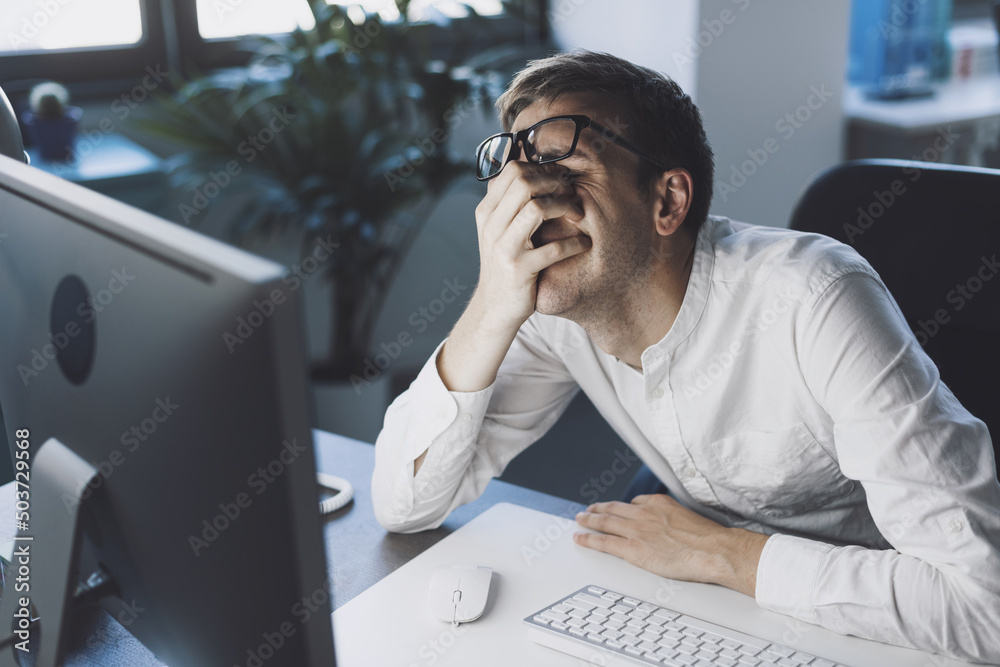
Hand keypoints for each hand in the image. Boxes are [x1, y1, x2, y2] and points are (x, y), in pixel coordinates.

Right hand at [471, 160, 589, 329]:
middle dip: (555, 183)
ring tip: (578, 214)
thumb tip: (535, 172)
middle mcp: (491, 226)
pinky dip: (574, 243)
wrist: (495, 307)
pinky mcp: (520, 270)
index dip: (541, 167)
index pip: (511, 170)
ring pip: (536, 208)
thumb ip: (510, 204)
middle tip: (571, 192)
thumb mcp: (498, 231)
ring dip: (565, 206)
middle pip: (523, 183)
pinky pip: (553, 248)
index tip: (559, 176)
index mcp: (486, 212)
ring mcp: (504, 248)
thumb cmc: (504, 264)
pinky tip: (583, 244)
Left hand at [573, 495, 769, 596]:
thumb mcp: (692, 518)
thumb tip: (677, 527)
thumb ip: (677, 519)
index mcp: (659, 504)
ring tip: (579, 519)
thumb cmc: (708, 539)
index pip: (635, 502)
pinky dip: (588, 539)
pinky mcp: (632, 548)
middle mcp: (644, 513)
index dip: (623, 507)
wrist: (712, 549)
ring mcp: (636, 530)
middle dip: (599, 508)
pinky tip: (579, 538)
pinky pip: (603, 542)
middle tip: (588, 510)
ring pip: (604, 522)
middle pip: (614, 508)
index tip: (617, 508)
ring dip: (588, 520)